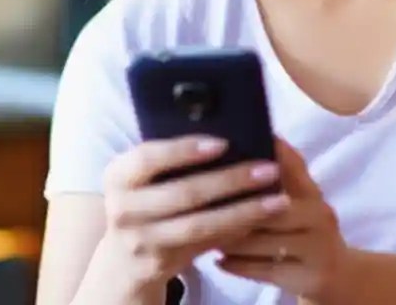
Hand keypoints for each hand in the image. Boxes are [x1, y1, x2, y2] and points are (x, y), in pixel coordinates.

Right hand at [97, 136, 290, 293]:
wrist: (124, 260)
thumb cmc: (145, 202)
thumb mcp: (144, 179)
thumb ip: (172, 159)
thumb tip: (231, 130)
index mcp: (118, 175)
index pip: (149, 158)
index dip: (185, 150)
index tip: (224, 142)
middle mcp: (123, 209)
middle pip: (183, 194)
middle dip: (231, 181)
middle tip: (269, 169)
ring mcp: (139, 241)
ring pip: (199, 225)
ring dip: (244, 211)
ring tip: (278, 199)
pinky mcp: (158, 265)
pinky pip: (205, 245)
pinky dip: (236, 231)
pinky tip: (260, 219)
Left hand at [217, 139, 351, 301]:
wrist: (339, 275)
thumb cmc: (307, 230)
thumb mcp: (301, 201)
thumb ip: (282, 173)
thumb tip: (261, 136)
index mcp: (314, 193)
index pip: (290, 166)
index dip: (265, 156)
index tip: (230, 145)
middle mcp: (320, 217)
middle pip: (271, 208)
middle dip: (236, 208)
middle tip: (201, 204)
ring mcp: (318, 249)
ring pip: (264, 242)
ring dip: (231, 239)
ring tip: (203, 233)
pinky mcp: (308, 278)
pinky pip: (264, 270)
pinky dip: (238, 265)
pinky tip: (219, 261)